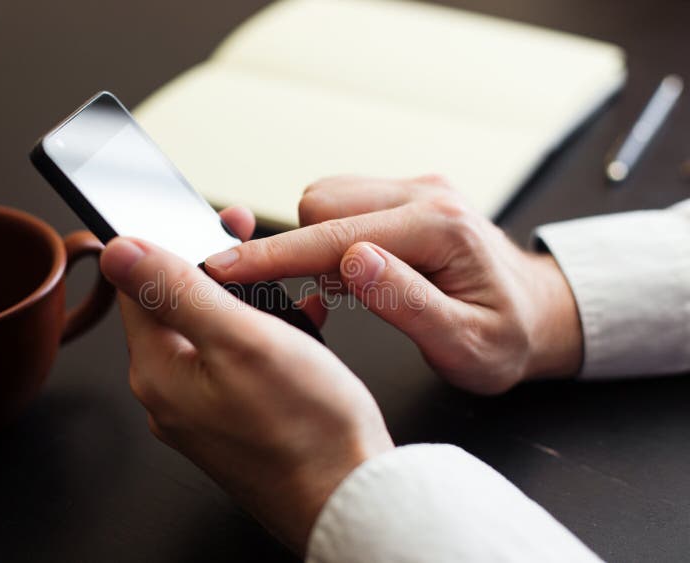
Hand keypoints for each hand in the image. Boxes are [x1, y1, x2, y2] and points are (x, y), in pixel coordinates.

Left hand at [100, 206, 393, 553]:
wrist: (349, 498)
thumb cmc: (307, 428)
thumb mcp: (241, 340)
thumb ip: (177, 290)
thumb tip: (120, 250)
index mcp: (160, 371)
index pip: (138, 287)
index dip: (171, 242)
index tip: (208, 223)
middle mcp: (173, 394)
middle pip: (175, 308)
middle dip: (213, 269)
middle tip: (250, 244)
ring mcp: (203, 411)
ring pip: (211, 333)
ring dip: (244, 301)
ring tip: (282, 284)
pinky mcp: (235, 420)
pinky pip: (237, 362)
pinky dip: (263, 336)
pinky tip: (299, 326)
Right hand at [205, 177, 582, 393]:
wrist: (538, 313)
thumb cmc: (507, 338)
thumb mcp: (465, 344)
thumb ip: (406, 303)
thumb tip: (349, 261)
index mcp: (439, 229)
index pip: (333, 235)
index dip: (272, 256)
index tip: (222, 268)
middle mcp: (426, 194)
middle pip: (322, 200)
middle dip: (301, 249)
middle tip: (324, 299)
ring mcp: (416, 188)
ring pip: (327, 197)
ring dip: (317, 242)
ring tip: (348, 289)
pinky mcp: (407, 193)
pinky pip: (344, 201)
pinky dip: (331, 235)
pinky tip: (357, 270)